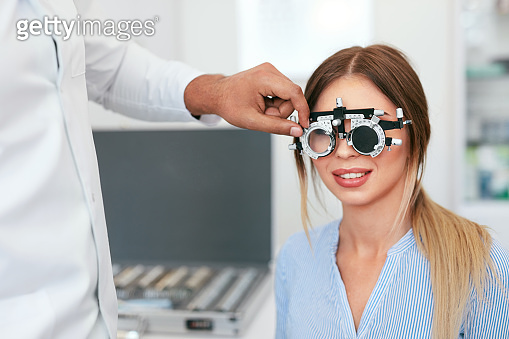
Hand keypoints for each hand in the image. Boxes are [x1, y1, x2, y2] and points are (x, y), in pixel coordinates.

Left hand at [184, 63, 309, 136]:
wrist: (217, 95)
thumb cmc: (229, 104)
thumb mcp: (252, 120)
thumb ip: (276, 126)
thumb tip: (296, 130)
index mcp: (264, 77)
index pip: (294, 92)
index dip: (302, 109)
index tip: (304, 123)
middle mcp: (269, 70)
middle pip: (291, 96)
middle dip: (280, 111)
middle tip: (264, 116)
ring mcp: (270, 71)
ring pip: (288, 96)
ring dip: (277, 108)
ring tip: (260, 110)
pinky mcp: (270, 76)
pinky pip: (282, 93)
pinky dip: (274, 103)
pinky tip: (262, 105)